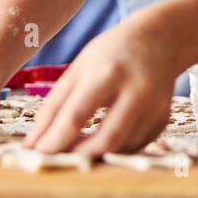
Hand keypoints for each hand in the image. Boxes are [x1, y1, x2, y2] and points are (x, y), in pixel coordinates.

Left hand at [25, 22, 175, 154]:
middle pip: (106, 140)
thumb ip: (54, 105)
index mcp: (108, 73)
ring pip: (120, 148)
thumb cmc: (112, 52)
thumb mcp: (79, 69)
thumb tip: (34, 143)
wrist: (160, 39)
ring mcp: (155, 107)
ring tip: (77, 146)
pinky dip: (114, 148)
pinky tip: (103, 137)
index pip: (77, 116)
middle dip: (78, 156)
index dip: (55, 140)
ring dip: (95, 154)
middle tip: (59, 157)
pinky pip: (133, 146)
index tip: (38, 153)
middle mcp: (137, 91)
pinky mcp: (163, 120)